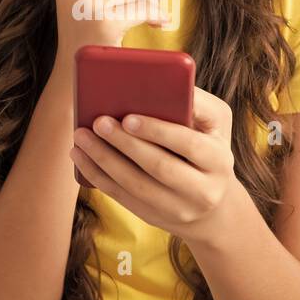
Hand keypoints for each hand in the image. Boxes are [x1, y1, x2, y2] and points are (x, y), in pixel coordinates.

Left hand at [69, 85, 242, 243]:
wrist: (213, 204)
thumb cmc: (209, 145)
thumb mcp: (216, 123)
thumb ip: (197, 104)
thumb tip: (163, 82)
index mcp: (219, 160)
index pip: (189, 144)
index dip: (158, 132)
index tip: (129, 117)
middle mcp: (203, 190)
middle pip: (159, 167)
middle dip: (125, 144)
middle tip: (98, 122)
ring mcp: (177, 209)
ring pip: (135, 185)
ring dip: (103, 159)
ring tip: (81, 136)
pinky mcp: (153, 217)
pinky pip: (121, 196)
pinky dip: (97, 175)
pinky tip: (80, 155)